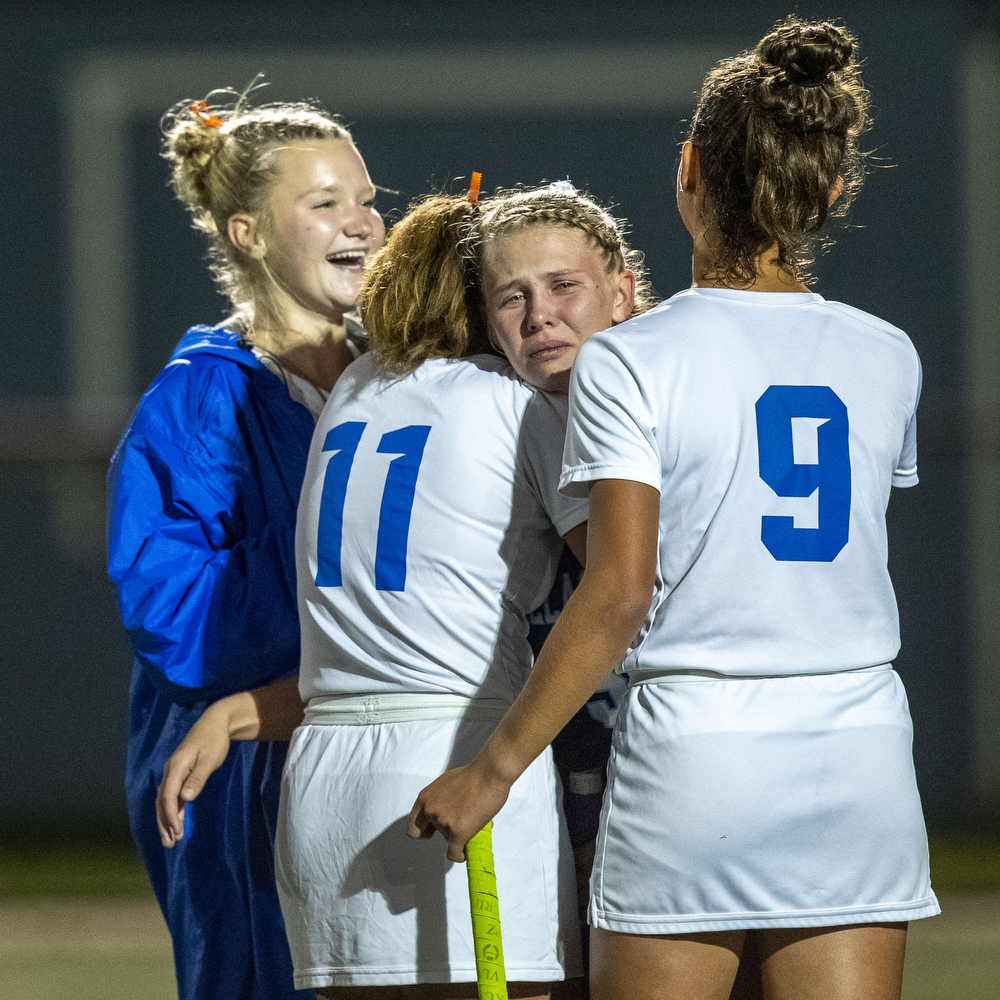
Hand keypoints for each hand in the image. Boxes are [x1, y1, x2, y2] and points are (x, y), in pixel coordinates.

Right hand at [155, 703, 232, 847]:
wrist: (215, 723)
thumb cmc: (214, 740)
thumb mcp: (210, 759)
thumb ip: (198, 778)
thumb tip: (185, 798)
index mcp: (176, 766)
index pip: (168, 795)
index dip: (170, 814)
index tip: (176, 830)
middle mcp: (171, 770)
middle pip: (163, 801)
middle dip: (164, 823)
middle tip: (169, 843)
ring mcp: (175, 772)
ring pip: (166, 800)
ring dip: (168, 819)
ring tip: (171, 839)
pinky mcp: (181, 774)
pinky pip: (174, 795)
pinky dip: (176, 810)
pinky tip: (178, 823)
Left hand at [406, 763, 511, 862]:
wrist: (490, 773)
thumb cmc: (474, 775)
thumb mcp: (448, 783)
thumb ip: (442, 799)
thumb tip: (449, 813)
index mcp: (425, 797)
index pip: (413, 825)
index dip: (423, 831)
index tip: (431, 832)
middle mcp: (430, 810)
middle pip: (433, 833)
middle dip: (445, 831)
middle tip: (457, 827)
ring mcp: (443, 822)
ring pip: (448, 841)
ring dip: (460, 836)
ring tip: (475, 823)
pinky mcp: (458, 832)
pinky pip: (454, 853)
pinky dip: (459, 856)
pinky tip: (465, 853)